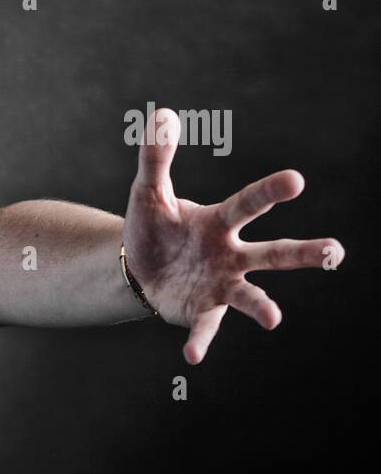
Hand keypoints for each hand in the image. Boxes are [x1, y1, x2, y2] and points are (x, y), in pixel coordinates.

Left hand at [123, 108, 344, 364]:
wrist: (138, 268)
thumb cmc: (155, 227)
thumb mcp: (148, 192)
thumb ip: (156, 158)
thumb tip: (161, 115)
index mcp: (220, 222)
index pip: (248, 204)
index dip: (269, 192)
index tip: (295, 180)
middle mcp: (230, 255)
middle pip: (272, 253)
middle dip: (303, 253)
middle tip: (335, 252)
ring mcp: (219, 286)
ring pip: (251, 295)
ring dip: (263, 307)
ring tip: (275, 320)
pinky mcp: (200, 312)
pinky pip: (203, 329)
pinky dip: (200, 342)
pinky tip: (191, 358)